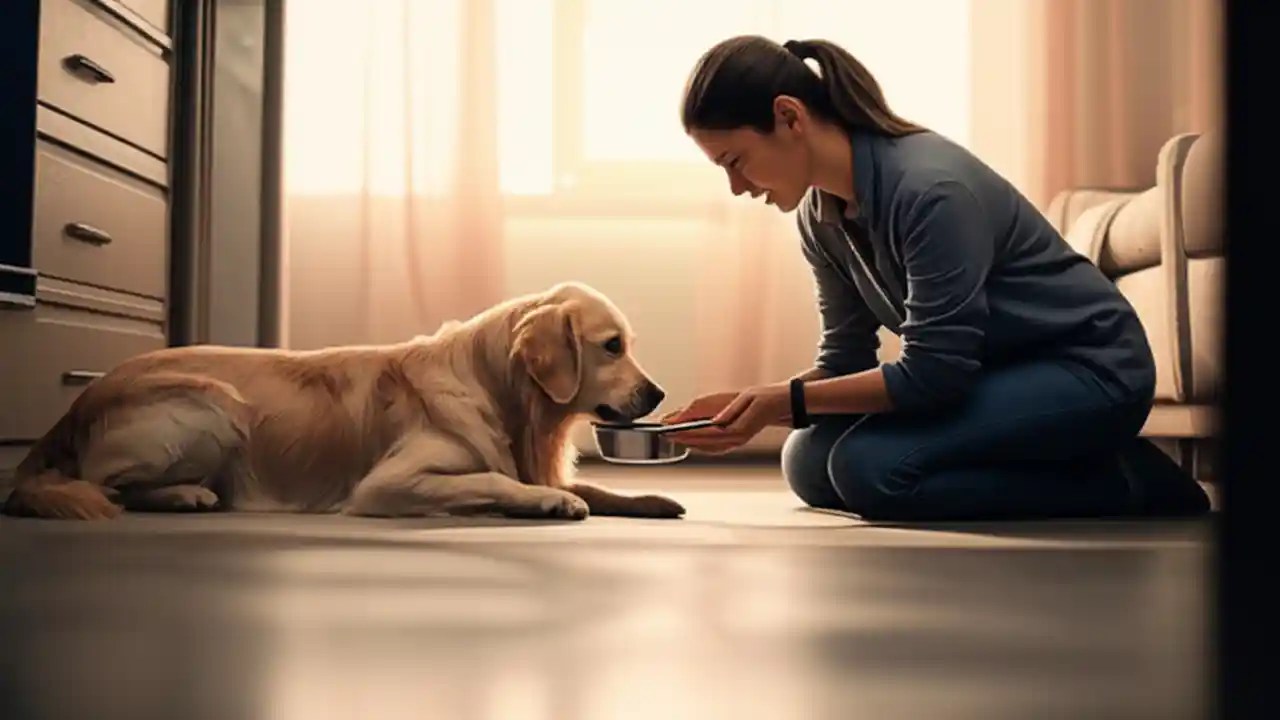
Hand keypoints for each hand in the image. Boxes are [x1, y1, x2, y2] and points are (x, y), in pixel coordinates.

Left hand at [664, 383, 790, 453]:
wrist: (781, 405)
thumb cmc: (764, 399)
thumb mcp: (748, 399)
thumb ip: (731, 411)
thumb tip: (715, 421)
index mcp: (738, 429)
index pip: (706, 432)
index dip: (688, 431)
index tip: (672, 428)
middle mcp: (736, 439)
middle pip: (704, 441)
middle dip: (683, 437)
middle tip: (664, 433)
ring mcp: (736, 442)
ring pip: (707, 446)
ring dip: (689, 441)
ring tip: (672, 436)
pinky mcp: (735, 441)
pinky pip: (714, 447)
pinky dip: (700, 445)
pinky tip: (690, 441)